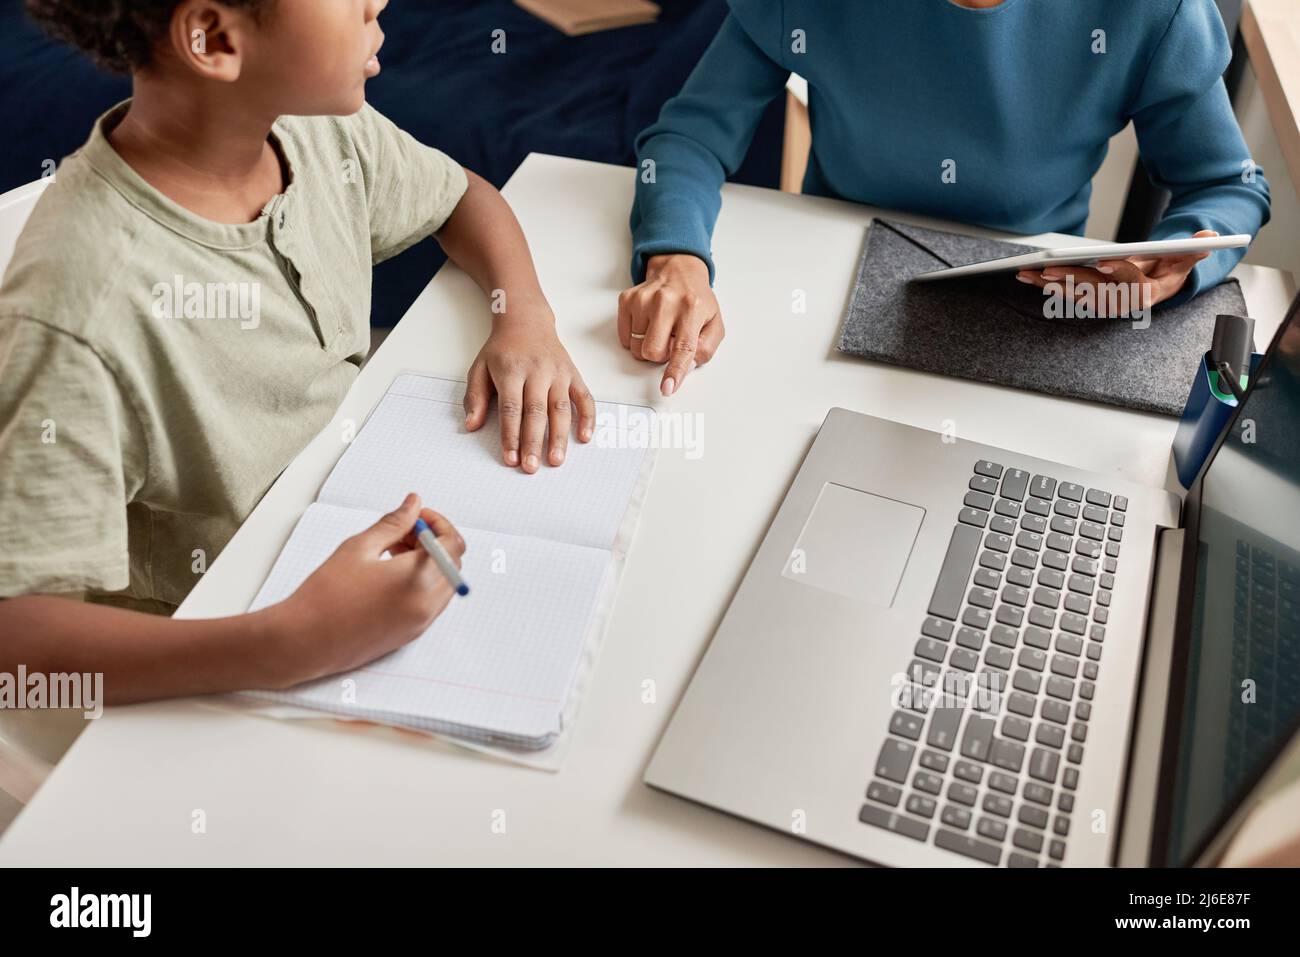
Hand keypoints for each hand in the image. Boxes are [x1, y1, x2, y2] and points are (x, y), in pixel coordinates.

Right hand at [265, 494, 464, 687]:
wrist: (304, 642)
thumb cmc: (326, 596)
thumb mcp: (360, 547)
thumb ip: (394, 523)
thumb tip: (414, 505)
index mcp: (419, 580)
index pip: (452, 543)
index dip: (436, 523)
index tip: (415, 516)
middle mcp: (427, 605)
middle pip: (452, 563)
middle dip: (433, 541)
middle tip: (401, 532)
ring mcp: (420, 624)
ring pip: (443, 583)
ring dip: (428, 562)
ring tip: (390, 552)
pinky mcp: (409, 635)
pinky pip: (430, 602)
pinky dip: (420, 583)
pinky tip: (389, 575)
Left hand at [463, 309, 595, 472]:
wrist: (526, 320)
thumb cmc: (502, 349)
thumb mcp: (479, 368)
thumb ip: (475, 397)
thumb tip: (471, 425)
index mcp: (512, 371)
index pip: (512, 409)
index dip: (511, 436)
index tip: (510, 458)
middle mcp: (537, 372)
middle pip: (536, 412)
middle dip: (534, 442)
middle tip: (531, 466)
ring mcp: (558, 373)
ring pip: (561, 408)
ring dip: (559, 436)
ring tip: (556, 460)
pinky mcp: (573, 374)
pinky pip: (584, 397)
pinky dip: (587, 418)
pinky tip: (584, 437)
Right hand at [618, 253, 724, 395]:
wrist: (679, 269)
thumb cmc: (696, 299)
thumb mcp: (714, 323)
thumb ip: (706, 348)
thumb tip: (688, 366)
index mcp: (692, 308)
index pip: (683, 347)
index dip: (675, 371)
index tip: (668, 387)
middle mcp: (666, 301)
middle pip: (653, 352)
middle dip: (661, 355)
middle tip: (670, 341)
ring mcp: (643, 299)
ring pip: (636, 347)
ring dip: (649, 345)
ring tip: (660, 329)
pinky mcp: (627, 300)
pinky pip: (624, 337)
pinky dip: (636, 337)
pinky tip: (648, 322)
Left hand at [1016, 229, 1217, 317]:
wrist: (1160, 286)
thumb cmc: (1169, 268)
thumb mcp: (1186, 259)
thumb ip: (1194, 249)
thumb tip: (1208, 236)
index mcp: (1145, 293)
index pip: (1131, 282)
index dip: (1117, 272)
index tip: (1102, 262)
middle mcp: (1121, 302)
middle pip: (1094, 290)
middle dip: (1071, 278)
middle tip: (1049, 268)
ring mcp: (1104, 303)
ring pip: (1074, 294)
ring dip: (1049, 284)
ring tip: (1027, 273)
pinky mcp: (1089, 301)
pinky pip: (1065, 295)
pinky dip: (1046, 286)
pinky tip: (1028, 276)